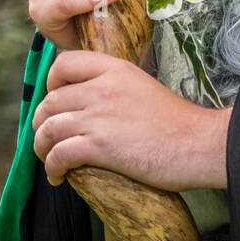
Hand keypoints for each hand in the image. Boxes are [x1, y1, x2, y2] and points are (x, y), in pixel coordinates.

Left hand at [31, 51, 231, 191]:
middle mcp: (102, 87)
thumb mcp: (142, 87)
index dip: (51, 82)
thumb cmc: (175, 122)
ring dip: (41, 147)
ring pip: (49, 127)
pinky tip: (59, 177)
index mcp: (114, 69)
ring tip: (49, 159)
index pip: (64, 63)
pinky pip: (59, 154)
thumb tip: (90, 102)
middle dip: (42, 121)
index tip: (56, 99)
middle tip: (49, 137)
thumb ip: (114, 87)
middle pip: (51, 99)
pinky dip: (52, 168)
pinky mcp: (100, 146)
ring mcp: (100, 116)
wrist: (198, 143)